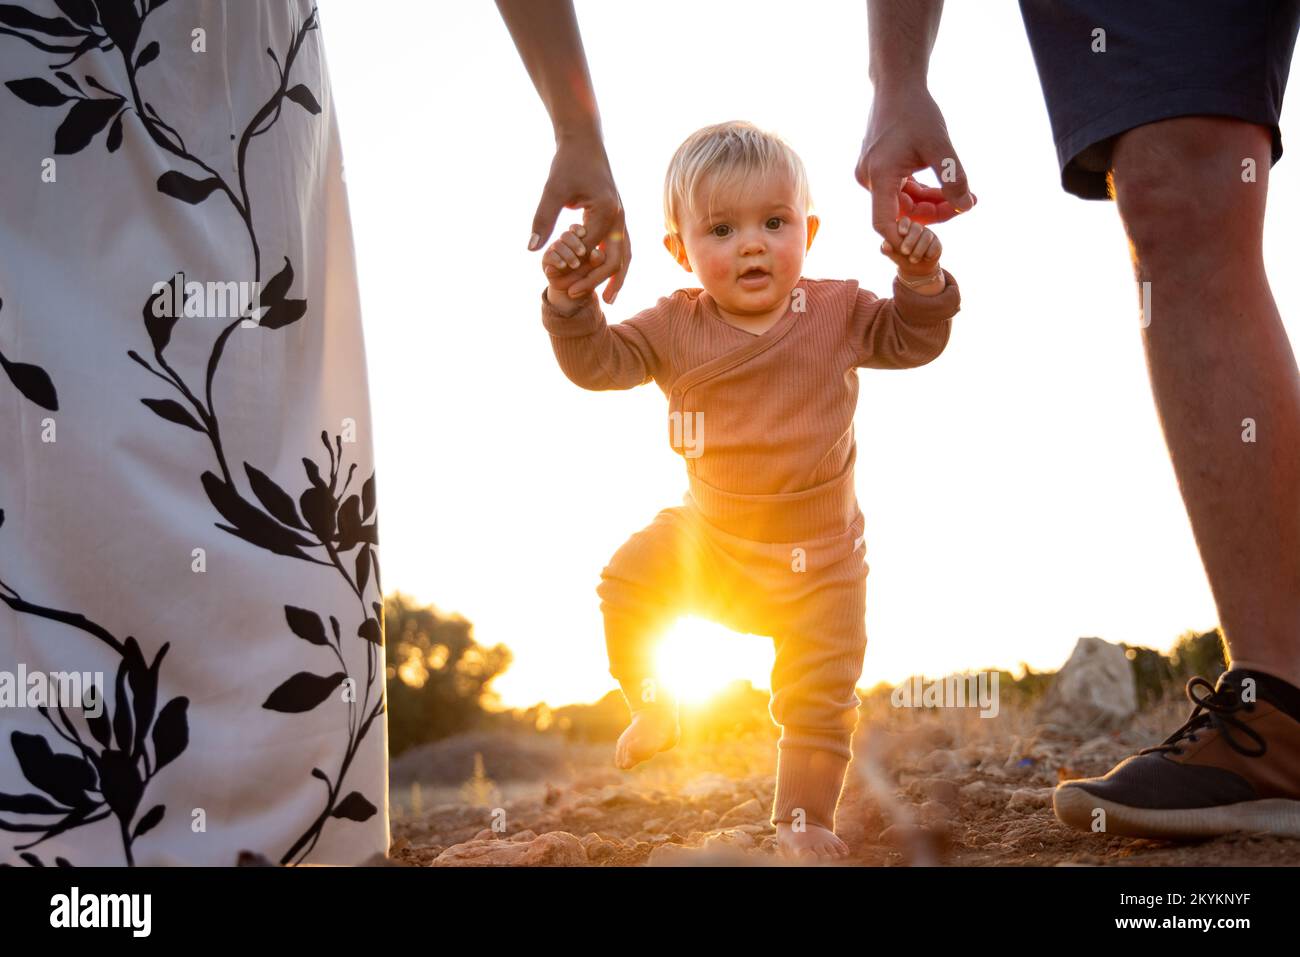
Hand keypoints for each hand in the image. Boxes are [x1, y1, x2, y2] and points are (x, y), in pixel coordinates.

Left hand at [528, 134, 630, 303]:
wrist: (584, 141)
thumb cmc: (568, 162)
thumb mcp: (552, 189)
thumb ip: (543, 219)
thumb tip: (531, 248)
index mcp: (605, 211)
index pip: (591, 250)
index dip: (574, 268)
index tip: (556, 281)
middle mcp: (619, 216)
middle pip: (615, 259)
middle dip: (596, 280)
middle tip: (576, 296)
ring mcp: (621, 217)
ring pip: (624, 255)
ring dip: (616, 278)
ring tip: (609, 299)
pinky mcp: (617, 216)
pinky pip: (621, 246)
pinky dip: (616, 263)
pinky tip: (607, 275)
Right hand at [856, 85, 975, 250]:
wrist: (897, 86)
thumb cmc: (916, 111)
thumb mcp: (939, 145)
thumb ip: (953, 178)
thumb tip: (966, 206)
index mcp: (879, 177)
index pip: (884, 223)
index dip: (903, 239)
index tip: (928, 243)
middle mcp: (870, 179)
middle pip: (901, 212)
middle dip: (934, 212)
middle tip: (967, 203)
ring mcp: (873, 174)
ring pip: (904, 202)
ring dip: (932, 202)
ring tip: (965, 194)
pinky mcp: (879, 169)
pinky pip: (901, 190)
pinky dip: (924, 191)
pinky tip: (948, 187)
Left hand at [878, 216, 940, 276]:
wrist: (915, 269)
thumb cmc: (901, 257)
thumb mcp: (892, 254)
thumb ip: (887, 249)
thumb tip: (885, 245)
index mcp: (904, 228)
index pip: (904, 221)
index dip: (904, 226)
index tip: (902, 233)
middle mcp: (916, 228)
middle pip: (916, 228)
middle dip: (910, 240)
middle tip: (905, 251)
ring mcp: (928, 234)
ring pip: (927, 236)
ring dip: (919, 250)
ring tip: (913, 260)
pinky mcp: (936, 243)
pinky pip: (935, 245)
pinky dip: (929, 254)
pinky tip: (925, 258)